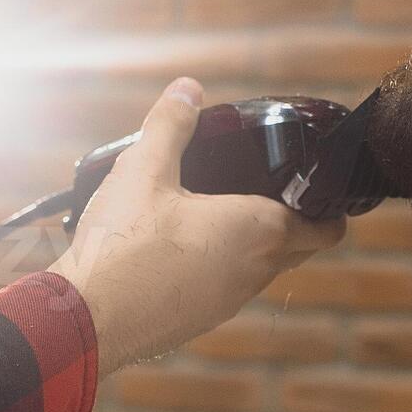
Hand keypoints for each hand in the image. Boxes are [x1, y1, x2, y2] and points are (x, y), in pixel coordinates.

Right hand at [49, 78, 348, 373]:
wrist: (84, 319)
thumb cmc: (121, 246)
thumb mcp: (143, 171)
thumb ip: (170, 126)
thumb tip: (187, 89)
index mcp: (258, 231)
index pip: (326, 228)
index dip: (327, 207)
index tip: (311, 188)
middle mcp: (255, 273)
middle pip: (298, 249)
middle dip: (292, 221)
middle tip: (263, 189)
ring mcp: (228, 304)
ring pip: (260, 271)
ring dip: (251, 246)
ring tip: (215, 213)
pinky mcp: (200, 322)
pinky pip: (226, 290)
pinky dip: (218, 269)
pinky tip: (179, 250)